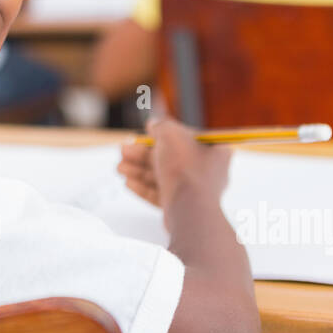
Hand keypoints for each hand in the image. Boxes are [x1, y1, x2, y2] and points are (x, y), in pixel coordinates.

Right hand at [117, 118, 231, 228]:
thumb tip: (153, 124)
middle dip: (142, 154)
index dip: (163, 135)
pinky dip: (144, 188)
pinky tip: (128, 183)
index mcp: (214, 152)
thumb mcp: (171, 134)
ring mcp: (195, 192)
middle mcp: (208, 172)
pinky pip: (162, 195)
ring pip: (162, 177)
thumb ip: (160, 126)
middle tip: (123, 150)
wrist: (189, 209)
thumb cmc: (185, 168)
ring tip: (119, 168)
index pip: (186, 138)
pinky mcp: (183, 208)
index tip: (145, 133)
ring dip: (139, 171)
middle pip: (170, 158)